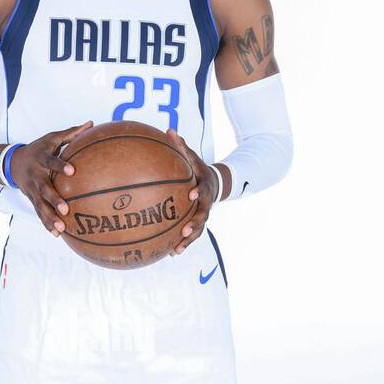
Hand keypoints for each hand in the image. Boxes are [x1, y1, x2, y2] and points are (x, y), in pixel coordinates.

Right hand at [8, 122, 92, 233]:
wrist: (12, 162)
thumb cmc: (38, 149)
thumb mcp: (51, 139)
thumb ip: (70, 133)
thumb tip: (91, 124)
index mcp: (41, 159)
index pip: (51, 161)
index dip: (60, 166)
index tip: (72, 171)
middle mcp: (35, 175)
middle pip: (44, 189)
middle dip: (54, 199)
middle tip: (65, 208)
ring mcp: (31, 190)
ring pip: (40, 206)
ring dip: (50, 218)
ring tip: (61, 229)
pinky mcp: (31, 200)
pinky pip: (39, 213)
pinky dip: (47, 224)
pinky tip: (57, 235)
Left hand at [164, 128, 221, 254]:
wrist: (214, 184)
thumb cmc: (198, 170)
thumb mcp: (193, 157)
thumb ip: (181, 146)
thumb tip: (169, 129)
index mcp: (203, 187)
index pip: (202, 189)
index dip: (198, 192)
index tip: (190, 194)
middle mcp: (205, 204)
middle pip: (202, 216)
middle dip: (194, 224)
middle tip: (184, 230)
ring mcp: (203, 215)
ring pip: (197, 231)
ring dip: (188, 241)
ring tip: (177, 250)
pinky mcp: (197, 224)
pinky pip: (191, 236)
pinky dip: (183, 244)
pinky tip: (172, 253)